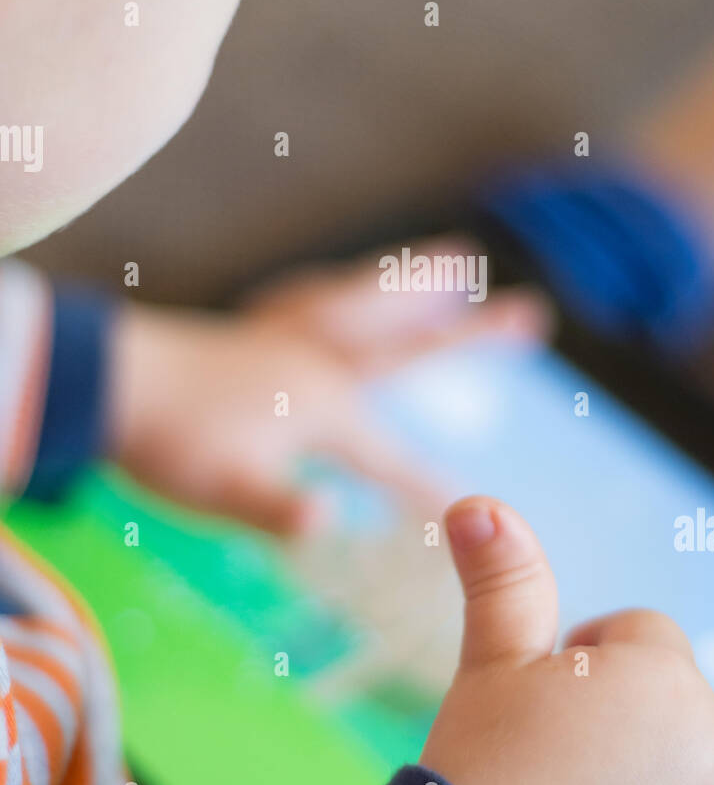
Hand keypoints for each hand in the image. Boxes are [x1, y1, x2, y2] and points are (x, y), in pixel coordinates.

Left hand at [108, 241, 548, 535]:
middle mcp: (319, 356)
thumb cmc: (171, 440)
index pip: (390, 457)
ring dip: (418, 282)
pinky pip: (319, 294)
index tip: (475, 510)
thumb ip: (279, 509)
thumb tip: (330, 526)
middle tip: (532, 313)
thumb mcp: (224, 490)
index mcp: (322, 403)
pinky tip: (354, 285)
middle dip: (473, 333)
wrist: (108, 383)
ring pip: (369, 300)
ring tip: (461, 259)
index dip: (429, 489)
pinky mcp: (260, 325)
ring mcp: (290, 332)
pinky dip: (350, 287)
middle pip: (409, 340)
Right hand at [422, 496, 713, 784]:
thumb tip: (479, 505)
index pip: (638, 635)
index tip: (537, 713)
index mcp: (665, 680)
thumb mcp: (490, 671)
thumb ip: (502, 581)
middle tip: (546, 772)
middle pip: (665, 703)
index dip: (577, 663)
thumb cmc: (482, 782)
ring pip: (681, 769)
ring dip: (639, 780)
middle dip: (615, 720)